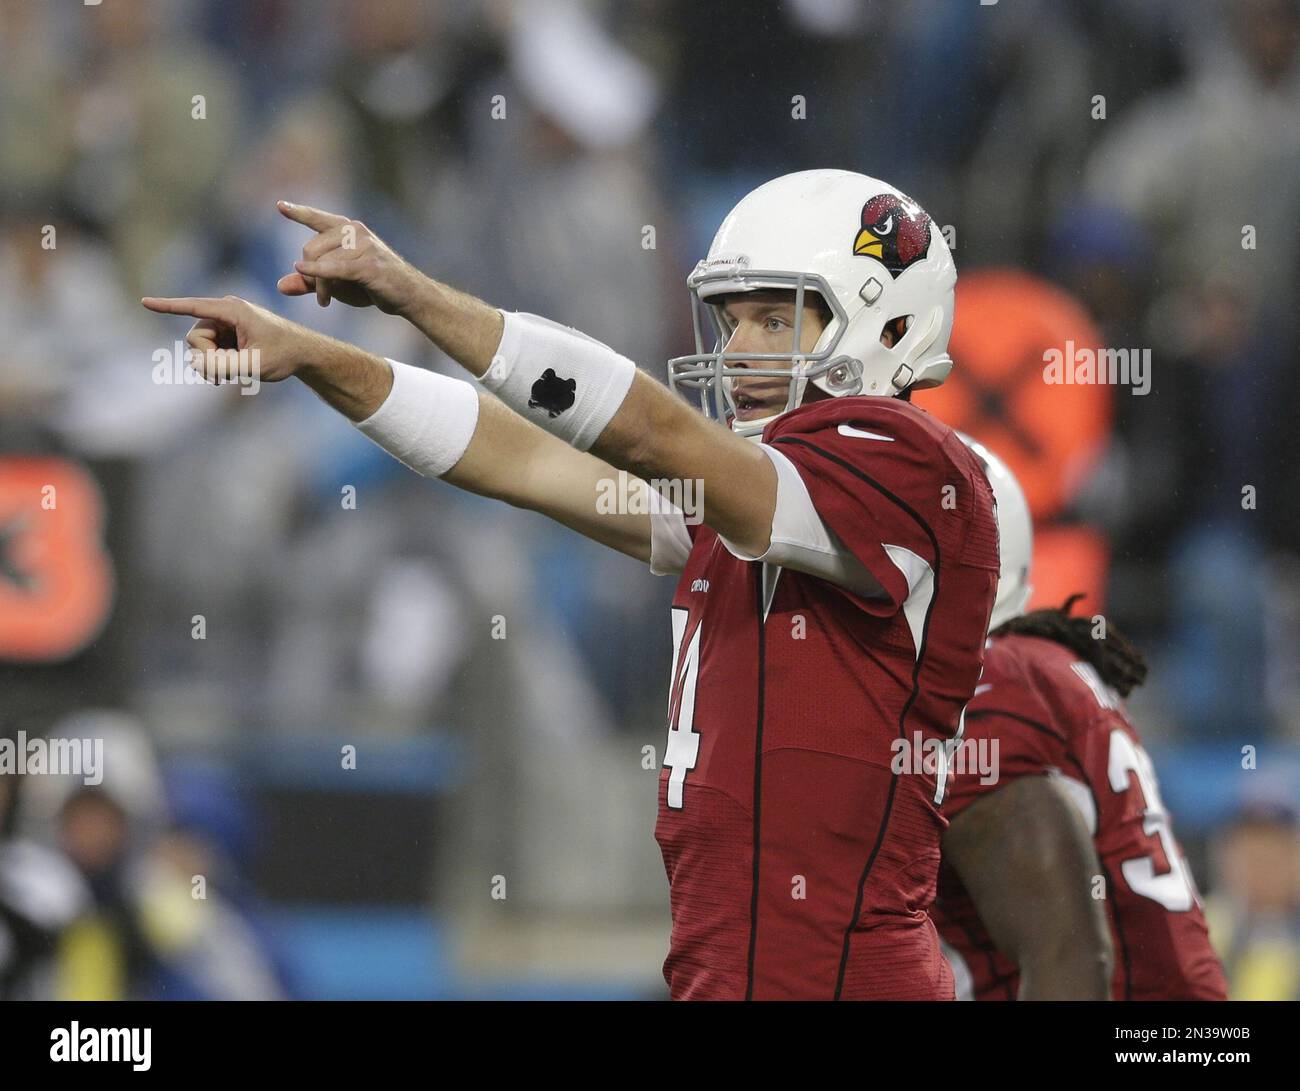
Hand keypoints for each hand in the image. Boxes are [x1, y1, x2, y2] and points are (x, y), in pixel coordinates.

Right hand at [140, 294, 317, 382]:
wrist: (303, 353)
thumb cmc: (284, 355)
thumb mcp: (255, 365)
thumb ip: (224, 367)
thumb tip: (197, 364)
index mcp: (233, 310)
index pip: (193, 307)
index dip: (167, 306)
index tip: (144, 302)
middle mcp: (226, 311)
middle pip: (196, 338)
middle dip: (208, 358)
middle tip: (231, 370)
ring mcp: (225, 322)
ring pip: (200, 347)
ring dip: (213, 363)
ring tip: (236, 371)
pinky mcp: (227, 333)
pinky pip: (209, 350)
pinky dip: (216, 363)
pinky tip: (231, 371)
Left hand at [275, 201, 420, 314]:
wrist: (409, 295)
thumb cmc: (374, 286)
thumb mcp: (339, 283)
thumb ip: (311, 282)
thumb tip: (280, 286)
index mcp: (347, 229)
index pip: (318, 218)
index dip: (298, 213)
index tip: (280, 206)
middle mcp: (355, 230)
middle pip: (311, 248)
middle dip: (309, 275)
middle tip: (320, 298)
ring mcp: (364, 245)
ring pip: (322, 262)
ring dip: (320, 287)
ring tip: (326, 302)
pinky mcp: (369, 264)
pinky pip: (336, 268)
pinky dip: (317, 272)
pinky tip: (304, 271)